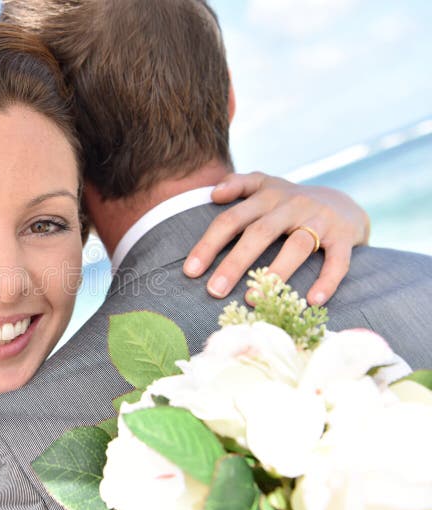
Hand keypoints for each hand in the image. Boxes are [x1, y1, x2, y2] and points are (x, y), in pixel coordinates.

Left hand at [183, 172, 369, 305]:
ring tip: (253, 299)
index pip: (231, 219)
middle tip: (214, 291)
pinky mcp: (344, 236)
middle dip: (234, 263)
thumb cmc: (289, 203)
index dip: (209, 244)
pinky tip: (312, 301)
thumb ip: (238, 184)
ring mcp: (318, 219)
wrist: (344, 204)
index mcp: (265, 195)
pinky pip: (336, 260)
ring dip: (275, 274)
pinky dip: (326, 280)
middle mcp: (290, 204)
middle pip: (259, 233)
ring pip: (296, 246)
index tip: (190, 271)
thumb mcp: (265, 185)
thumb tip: (213, 193)